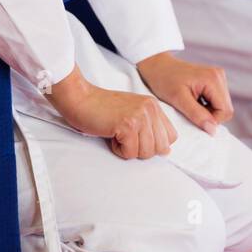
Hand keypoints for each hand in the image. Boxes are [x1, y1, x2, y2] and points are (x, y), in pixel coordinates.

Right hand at [49, 66, 177, 159]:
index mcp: (154, 106)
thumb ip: (150, 127)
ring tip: (117, 134)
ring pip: (146, 153)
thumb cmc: (102, 109)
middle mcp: (150, 109)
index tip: (137, 138)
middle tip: (125, 137)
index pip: (171, 137)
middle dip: (142, 150)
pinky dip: (118, 150)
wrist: (80, 98)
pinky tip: (111, 134)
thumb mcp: (133, 112)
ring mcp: (140, 116)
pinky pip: (130, 153)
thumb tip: (166, 151)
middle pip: (161, 148)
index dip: (155, 144)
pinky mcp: (127, 125)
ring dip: (129, 150)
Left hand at [137, 51, 233, 134]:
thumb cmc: (164, 80)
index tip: (194, 119)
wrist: (157, 67)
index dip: (212, 121)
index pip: (225, 111)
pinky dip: (206, 105)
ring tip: (190, 105)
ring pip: (222, 106)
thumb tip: (212, 129)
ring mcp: (218, 77)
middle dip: (210, 116)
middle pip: (226, 109)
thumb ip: (197, 114)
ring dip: (208, 111)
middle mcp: (219, 76)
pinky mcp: (214, 80)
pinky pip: (217, 100)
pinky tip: (193, 100)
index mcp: (213, 79)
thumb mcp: (178, 100)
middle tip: (190, 111)